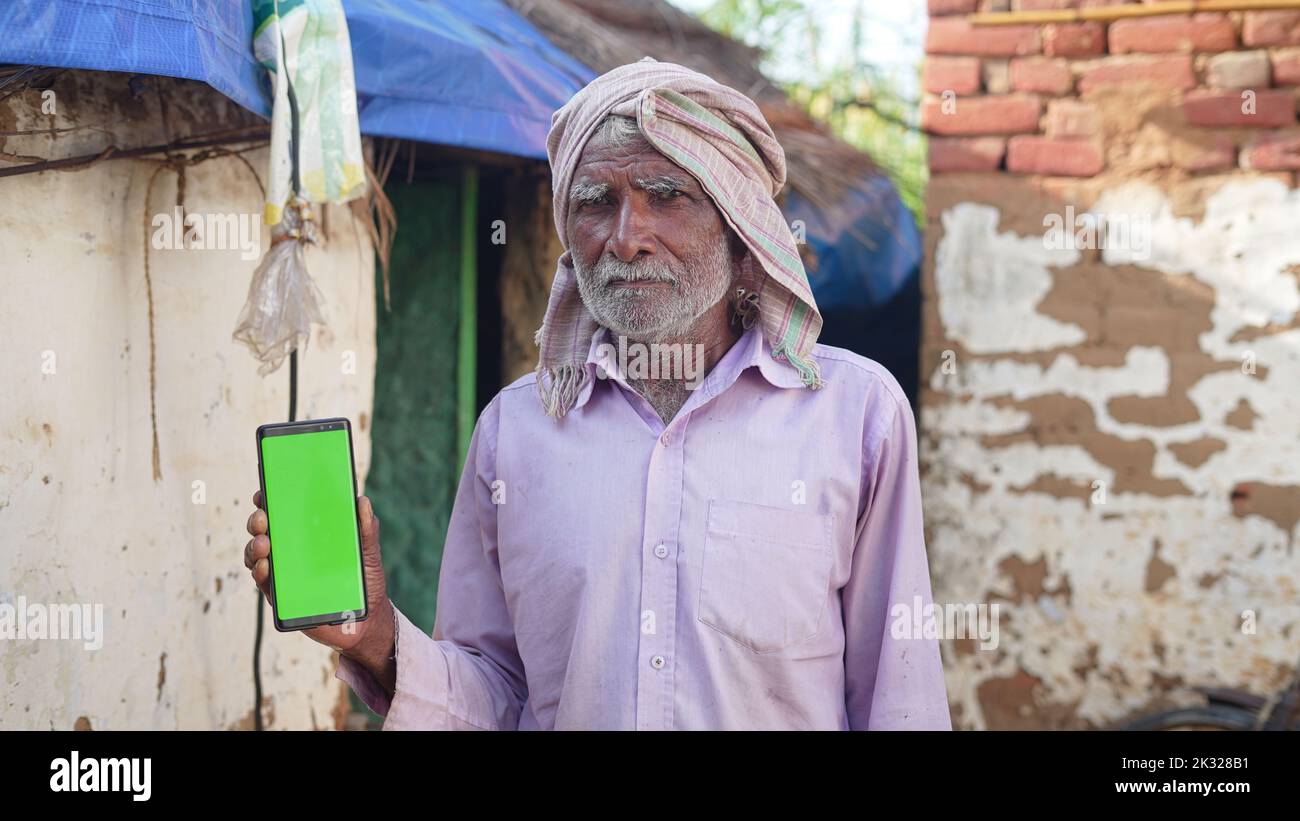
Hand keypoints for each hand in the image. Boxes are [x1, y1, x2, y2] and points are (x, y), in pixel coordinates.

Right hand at [244, 491, 395, 681]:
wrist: (366, 620)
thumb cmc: (366, 580)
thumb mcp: (369, 552)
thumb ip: (367, 529)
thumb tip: (363, 501)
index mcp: (309, 535)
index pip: (284, 513)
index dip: (270, 501)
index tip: (263, 493)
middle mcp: (291, 552)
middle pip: (264, 531)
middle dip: (257, 521)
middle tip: (262, 519)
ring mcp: (284, 574)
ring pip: (257, 555)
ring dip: (254, 547)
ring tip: (264, 544)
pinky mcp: (281, 597)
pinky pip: (264, 583)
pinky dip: (260, 573)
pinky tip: (265, 568)